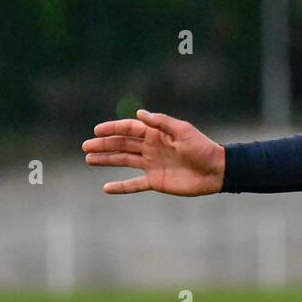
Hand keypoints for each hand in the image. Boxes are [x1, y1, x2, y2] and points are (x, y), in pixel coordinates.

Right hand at [82, 109, 224, 195]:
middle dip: (104, 145)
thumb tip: (139, 113)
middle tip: (85, 146)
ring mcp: (152, 164)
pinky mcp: (155, 181)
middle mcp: (151, 147)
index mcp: (157, 134)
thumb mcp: (183, 131)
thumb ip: (161, 123)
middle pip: (123, 144)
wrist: (215, 171)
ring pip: (124, 161)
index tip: (96, 131)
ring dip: (107, 160)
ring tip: (89, 159)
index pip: (130, 129)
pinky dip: (121, 186)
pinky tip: (106, 188)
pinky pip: (134, 184)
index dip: (113, 129)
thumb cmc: (202, 148)